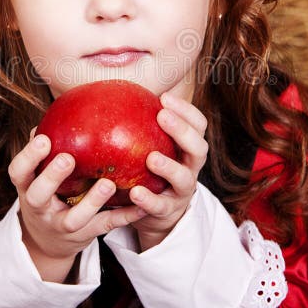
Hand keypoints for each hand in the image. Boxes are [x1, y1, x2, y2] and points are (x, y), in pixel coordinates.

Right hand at [8, 127, 146, 281]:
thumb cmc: (47, 194)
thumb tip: (58, 112)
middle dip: (52, 177)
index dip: (28, 157)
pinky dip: (124, 215)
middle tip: (68, 158)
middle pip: (39, 195)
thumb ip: (47, 150)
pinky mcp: (83, 236)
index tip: (43, 139)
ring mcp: (61, 225)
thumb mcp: (38, 176)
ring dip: (92, 201)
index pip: (18, 172)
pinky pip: (105, 226)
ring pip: (74, 218)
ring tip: (108, 183)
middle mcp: (40, 208)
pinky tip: (141, 203)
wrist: (48, 241)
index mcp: (28, 188)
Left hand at [128, 92, 208, 250]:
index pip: (198, 125)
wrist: (156, 214)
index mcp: (187, 148)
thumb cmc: (151, 172)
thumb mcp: (152, 148)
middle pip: (198, 148)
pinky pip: (160, 206)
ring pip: (184, 178)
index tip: (165, 98)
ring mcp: (181, 191)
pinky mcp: (168, 211)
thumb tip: (109, 92)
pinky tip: (135, 192)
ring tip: (151, 159)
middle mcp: (190, 168)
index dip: (186, 110)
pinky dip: (149, 200)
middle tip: (162, 116)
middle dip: (182, 131)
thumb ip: (141, 127)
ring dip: (169, 167)